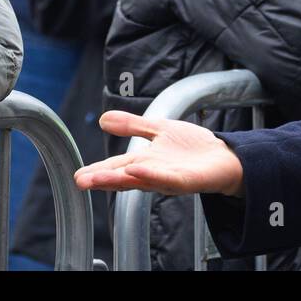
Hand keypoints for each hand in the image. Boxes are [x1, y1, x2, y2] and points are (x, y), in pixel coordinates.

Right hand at [74, 111, 245, 197]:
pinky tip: (136, 168)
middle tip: (80, 181)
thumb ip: (132, 126)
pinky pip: (167, 179)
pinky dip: (151, 174)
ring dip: (119, 179)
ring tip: (98, 177)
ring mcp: (168, 178)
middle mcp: (152, 173)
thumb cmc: (192, 147)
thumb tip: (102, 119)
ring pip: (140, 180)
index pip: (116, 166)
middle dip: (102, 178)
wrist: (224, 156)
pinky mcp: (186, 181)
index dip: (97, 170)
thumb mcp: (158, 129)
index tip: (77, 175)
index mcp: (144, 162)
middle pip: (123, 177)